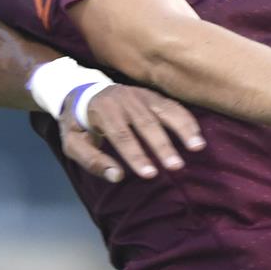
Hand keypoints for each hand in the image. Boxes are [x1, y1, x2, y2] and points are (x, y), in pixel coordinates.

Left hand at [58, 85, 205, 183]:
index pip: (121, 135)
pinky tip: (197, 137)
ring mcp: (141, 95)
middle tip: (175, 166)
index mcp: (103, 110)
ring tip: (197, 148)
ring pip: (165, 111)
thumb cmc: (79, 124)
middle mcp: (124, 99)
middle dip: (162, 146)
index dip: (136, 155)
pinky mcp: (153, 96)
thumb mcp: (72, 144)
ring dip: (182, 130)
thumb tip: (116, 176)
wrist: (82, 93)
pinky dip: (187, 121)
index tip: (149, 174)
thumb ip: (91, 160)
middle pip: (146, 124)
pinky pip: (173, 107)